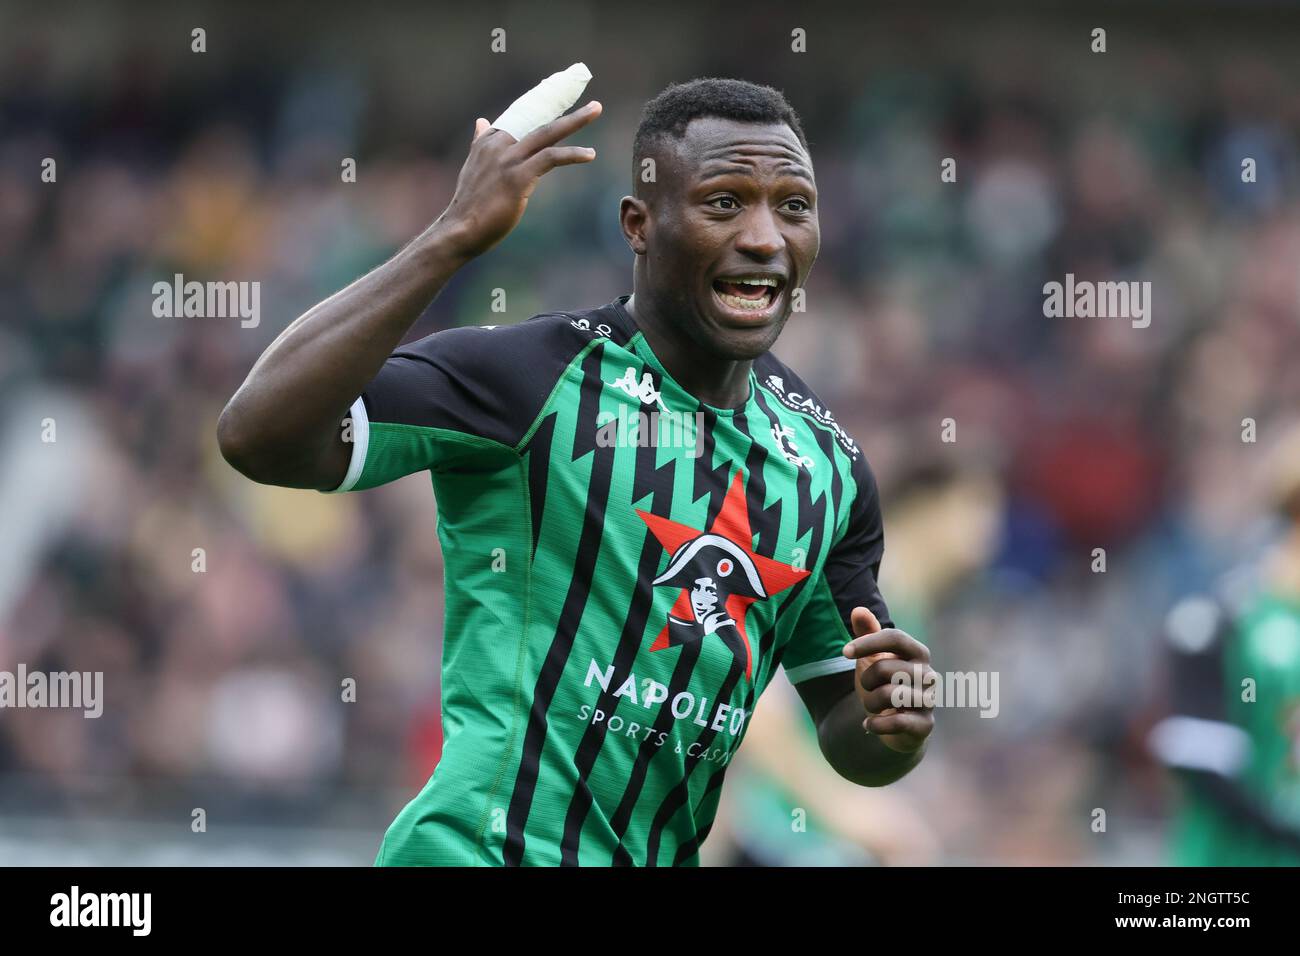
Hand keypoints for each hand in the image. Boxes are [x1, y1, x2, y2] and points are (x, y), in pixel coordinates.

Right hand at [437, 100, 601, 258]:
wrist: (458, 230)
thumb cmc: (470, 205)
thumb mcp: (474, 166)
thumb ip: (480, 142)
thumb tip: (481, 120)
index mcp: (489, 141)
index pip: (521, 113)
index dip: (543, 101)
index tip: (563, 89)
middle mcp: (498, 145)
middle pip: (537, 116)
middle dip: (562, 100)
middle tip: (588, 95)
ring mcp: (508, 160)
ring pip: (547, 132)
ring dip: (575, 120)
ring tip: (596, 109)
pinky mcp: (518, 178)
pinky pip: (550, 158)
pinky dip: (572, 154)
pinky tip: (590, 154)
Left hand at [841, 606, 934, 752]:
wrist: (894, 724)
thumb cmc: (884, 684)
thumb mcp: (872, 657)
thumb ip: (867, 633)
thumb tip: (858, 610)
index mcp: (917, 652)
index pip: (895, 637)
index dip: (868, 642)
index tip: (844, 652)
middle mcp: (928, 674)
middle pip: (886, 668)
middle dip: (866, 680)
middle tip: (868, 689)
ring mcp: (929, 700)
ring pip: (890, 695)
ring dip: (870, 703)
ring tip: (872, 707)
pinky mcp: (926, 725)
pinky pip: (898, 722)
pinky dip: (876, 724)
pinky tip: (868, 726)